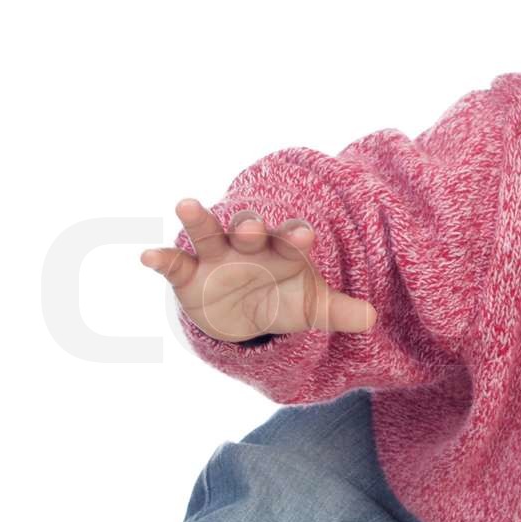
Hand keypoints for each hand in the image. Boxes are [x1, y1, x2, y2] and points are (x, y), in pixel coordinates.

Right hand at [141, 197, 378, 343]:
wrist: (242, 314)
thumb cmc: (280, 299)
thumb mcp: (309, 308)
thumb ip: (339, 311)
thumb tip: (373, 318)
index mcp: (281, 249)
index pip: (291, 237)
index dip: (296, 236)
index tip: (305, 236)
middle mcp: (247, 245)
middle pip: (249, 227)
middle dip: (250, 226)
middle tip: (252, 229)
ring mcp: (215, 255)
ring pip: (207, 231)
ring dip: (198, 218)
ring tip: (186, 202)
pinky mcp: (188, 273)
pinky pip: (173, 262)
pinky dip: (161, 257)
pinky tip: (147, 255)